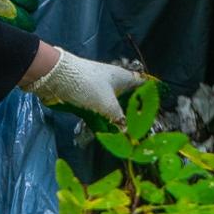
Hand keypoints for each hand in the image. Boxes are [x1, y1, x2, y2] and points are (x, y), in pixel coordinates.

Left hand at [20, 46, 145, 124]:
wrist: (56, 77)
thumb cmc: (87, 85)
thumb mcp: (107, 104)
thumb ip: (120, 119)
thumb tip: (129, 132)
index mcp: (122, 77)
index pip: (142, 85)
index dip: (150, 96)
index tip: (157, 111)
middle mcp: (112, 82)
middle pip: (127, 98)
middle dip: (133, 113)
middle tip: (140, 130)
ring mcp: (98, 89)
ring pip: (113, 106)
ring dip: (116, 119)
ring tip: (125, 136)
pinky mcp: (85, 96)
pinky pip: (99, 110)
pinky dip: (102, 119)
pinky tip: (106, 131)